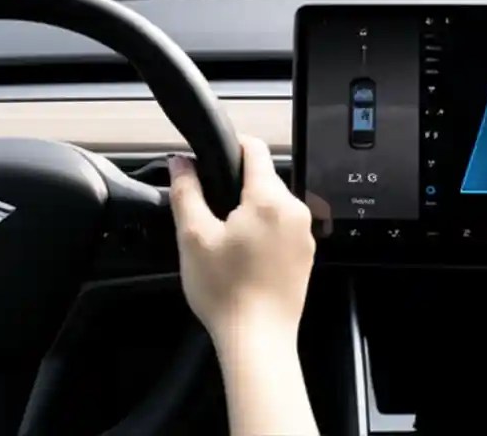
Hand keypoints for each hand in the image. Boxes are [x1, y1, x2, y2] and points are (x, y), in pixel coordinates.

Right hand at [168, 136, 314, 348]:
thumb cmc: (226, 292)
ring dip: (251, 212)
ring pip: (273, 205)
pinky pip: (283, 229)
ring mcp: (304, 234)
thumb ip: (186, 192)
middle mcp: (295, 211)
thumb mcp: (193, 237)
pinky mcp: (306, 255)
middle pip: (264, 179)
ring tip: (226, 242)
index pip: (255, 149)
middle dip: (237, 188)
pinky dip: (264, 233)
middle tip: (210, 214)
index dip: (232, 146)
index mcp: (269, 199)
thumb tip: (181, 163)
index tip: (214, 156)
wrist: (258, 340)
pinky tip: (244, 259)